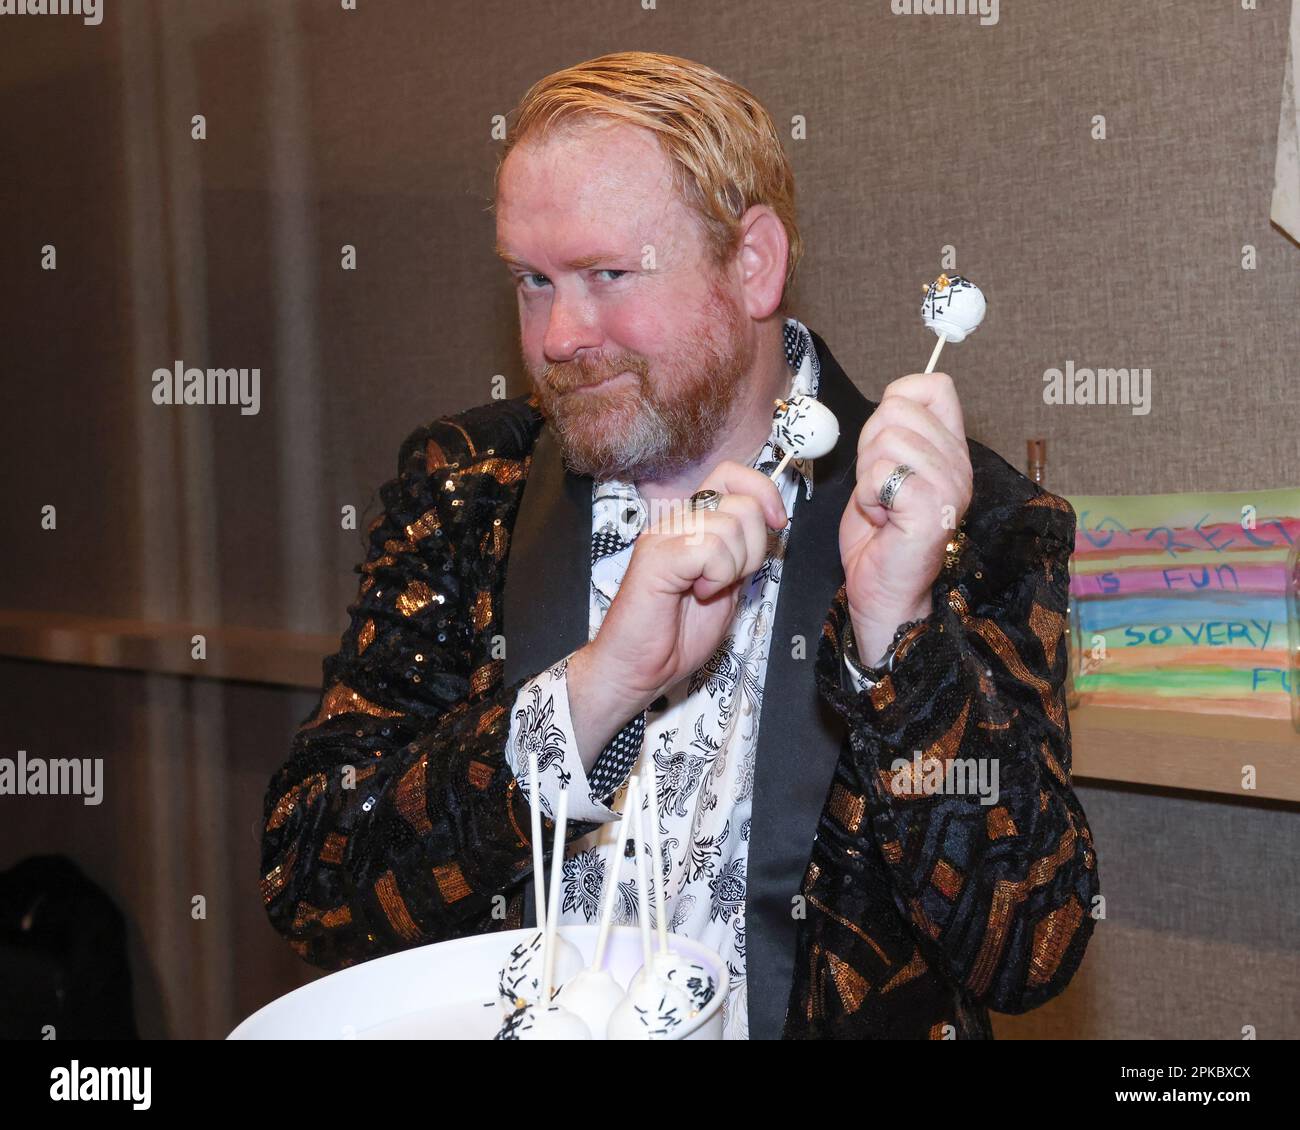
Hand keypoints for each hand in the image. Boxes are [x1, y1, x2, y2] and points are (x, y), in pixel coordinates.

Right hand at [585, 460, 787, 710]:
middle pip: (742, 502)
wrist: (638, 669)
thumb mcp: (726, 586)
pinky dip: (717, 576)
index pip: (731, 474)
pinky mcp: (656, 557)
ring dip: (733, 568)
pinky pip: (710, 549)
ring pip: (730, 526)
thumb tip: (770, 524)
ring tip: (708, 589)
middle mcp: (675, 522)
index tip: (777, 523)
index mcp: (690, 524)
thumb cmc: (675, 635)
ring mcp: (663, 536)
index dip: (763, 492)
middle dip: (755, 547)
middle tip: (729, 578)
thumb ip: (741, 553)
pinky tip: (698, 592)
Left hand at [841, 372, 972, 662]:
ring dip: (867, 475)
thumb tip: (892, 399)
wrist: (883, 592)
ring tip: (883, 505)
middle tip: (881, 487)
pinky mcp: (932, 507)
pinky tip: (883, 518)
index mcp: (951, 449)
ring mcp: (949, 485)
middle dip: (870, 447)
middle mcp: (958, 463)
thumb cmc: (880, 537)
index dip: (897, 402)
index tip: (885, 444)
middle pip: (898, 409)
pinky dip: (867, 495)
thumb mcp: (886, 469)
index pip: (934, 386)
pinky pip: (880, 473)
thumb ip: (892, 434)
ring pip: (885, 440)